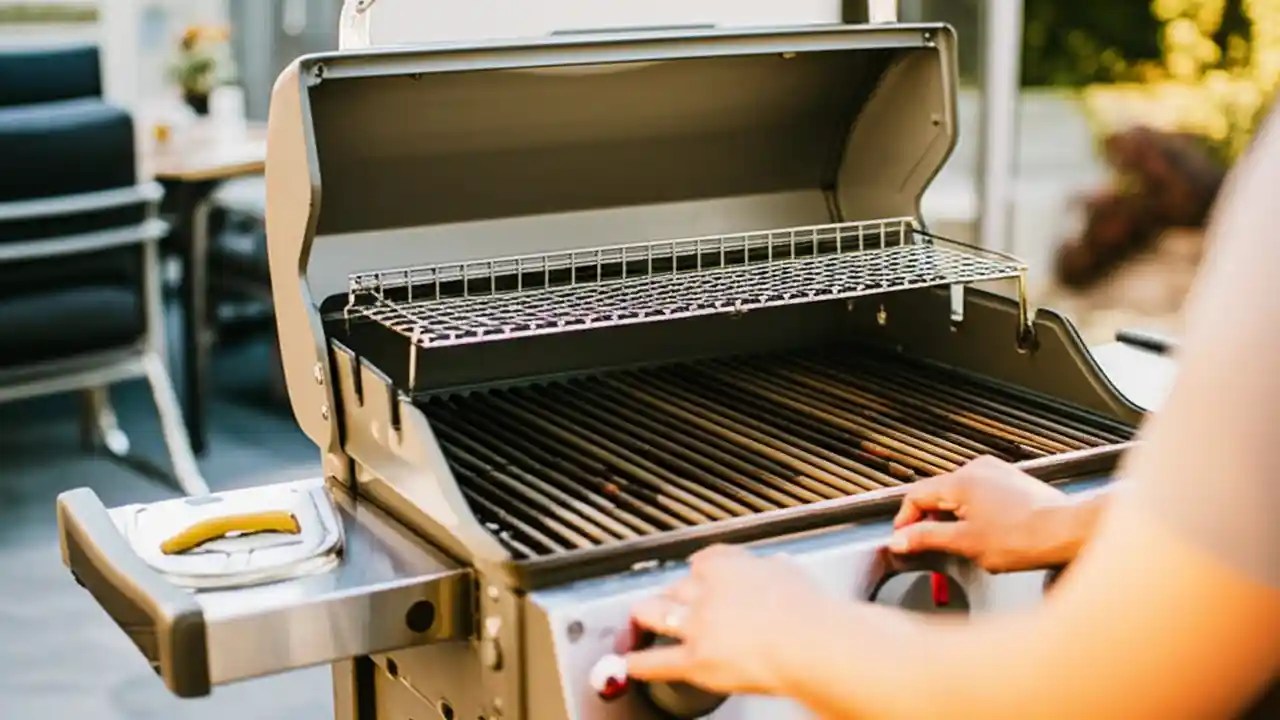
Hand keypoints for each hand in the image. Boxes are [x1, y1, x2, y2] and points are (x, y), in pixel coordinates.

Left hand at [625, 544, 834, 696]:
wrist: (809, 643)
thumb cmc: (808, 611)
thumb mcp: (787, 573)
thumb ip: (771, 570)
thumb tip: (775, 568)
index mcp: (727, 565)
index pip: (701, 561)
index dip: (698, 571)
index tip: (698, 575)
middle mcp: (705, 591)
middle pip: (675, 586)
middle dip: (671, 594)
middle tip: (670, 600)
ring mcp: (696, 625)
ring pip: (654, 613)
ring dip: (647, 615)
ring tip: (641, 618)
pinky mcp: (694, 659)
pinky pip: (655, 662)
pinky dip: (639, 662)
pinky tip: (630, 662)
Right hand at [890, 456, 1083, 572]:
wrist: (1070, 532)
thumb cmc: (1025, 538)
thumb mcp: (965, 543)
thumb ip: (926, 538)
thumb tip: (899, 540)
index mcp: (961, 480)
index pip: (916, 495)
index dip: (905, 521)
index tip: (904, 540)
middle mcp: (978, 469)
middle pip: (938, 494)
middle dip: (929, 520)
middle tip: (930, 547)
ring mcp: (998, 472)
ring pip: (959, 494)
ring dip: (952, 517)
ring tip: (962, 543)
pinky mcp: (1013, 481)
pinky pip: (980, 494)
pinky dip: (973, 512)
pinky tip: (986, 533)